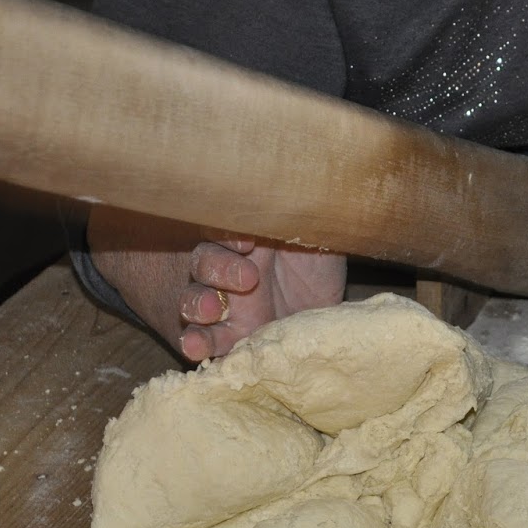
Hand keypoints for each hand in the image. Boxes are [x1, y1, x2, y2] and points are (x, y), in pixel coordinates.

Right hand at [87, 208, 346, 359]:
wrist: (333, 315)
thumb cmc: (321, 265)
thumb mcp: (321, 234)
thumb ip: (305, 213)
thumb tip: (309, 180)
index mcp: (244, 238)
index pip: (221, 229)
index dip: (226, 233)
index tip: (249, 241)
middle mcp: (228, 270)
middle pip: (203, 263)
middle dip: (218, 268)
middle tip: (248, 278)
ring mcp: (226, 307)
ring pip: (195, 300)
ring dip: (196, 305)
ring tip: (211, 310)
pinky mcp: (231, 339)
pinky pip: (205, 342)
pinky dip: (196, 344)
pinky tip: (195, 347)